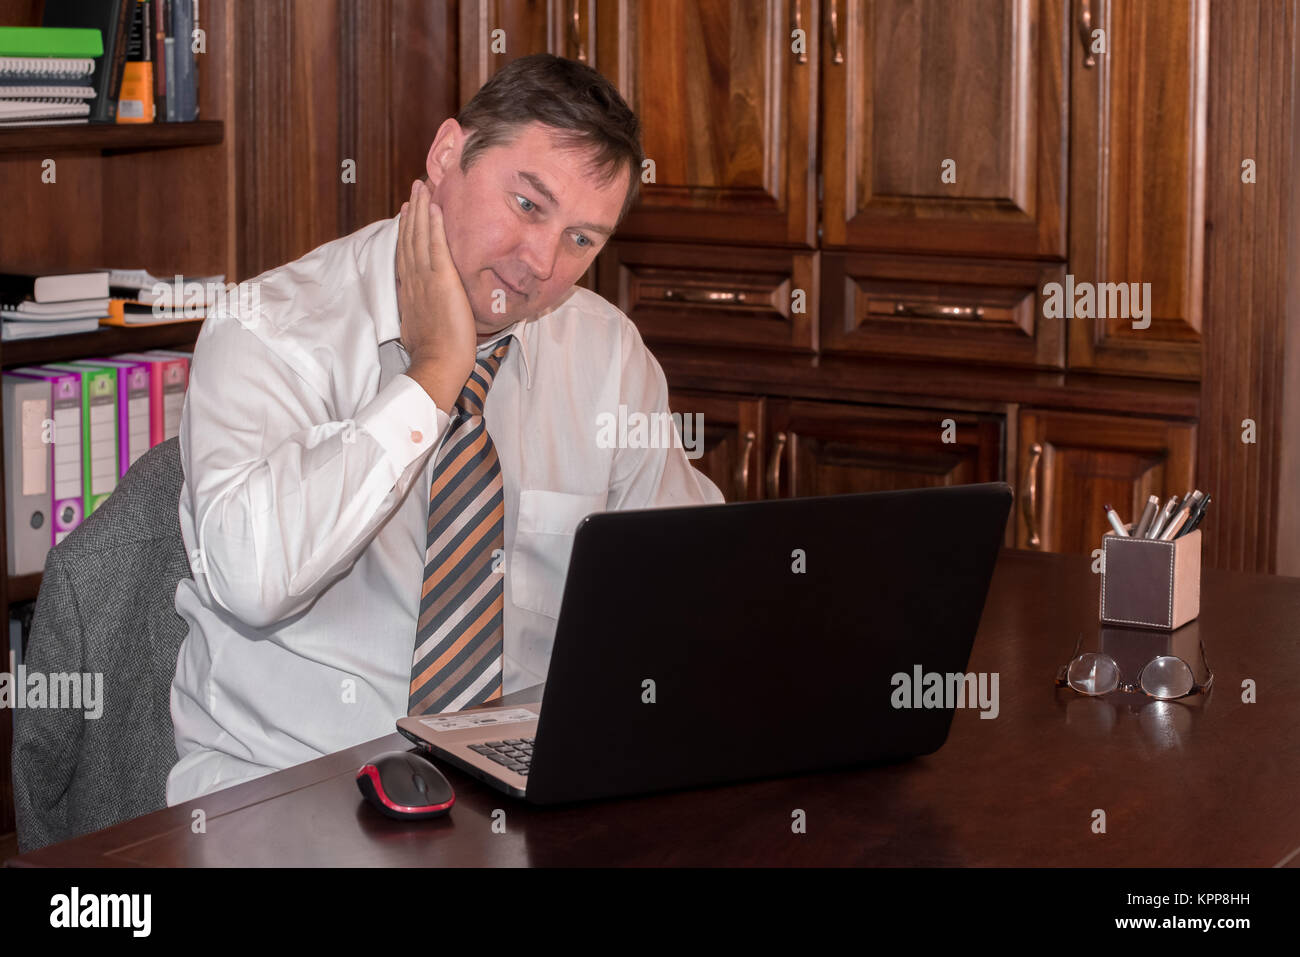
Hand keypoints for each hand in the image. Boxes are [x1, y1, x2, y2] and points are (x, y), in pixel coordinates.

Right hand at [396, 179, 476, 412]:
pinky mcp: (441, 280)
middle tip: (414, 190)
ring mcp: (426, 279)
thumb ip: (421, 314)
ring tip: (422, 188)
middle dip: (412, 213)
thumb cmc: (434, 356)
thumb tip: (422, 312)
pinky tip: (435, 207)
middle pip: (409, 239)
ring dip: (421, 210)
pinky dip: (433, 225)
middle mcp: (413, 281)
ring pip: (419, 237)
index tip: (406, 214)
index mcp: (409, 292)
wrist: (438, 364)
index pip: (405, 255)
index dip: (405, 233)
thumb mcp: (420, 330)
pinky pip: (435, 245)